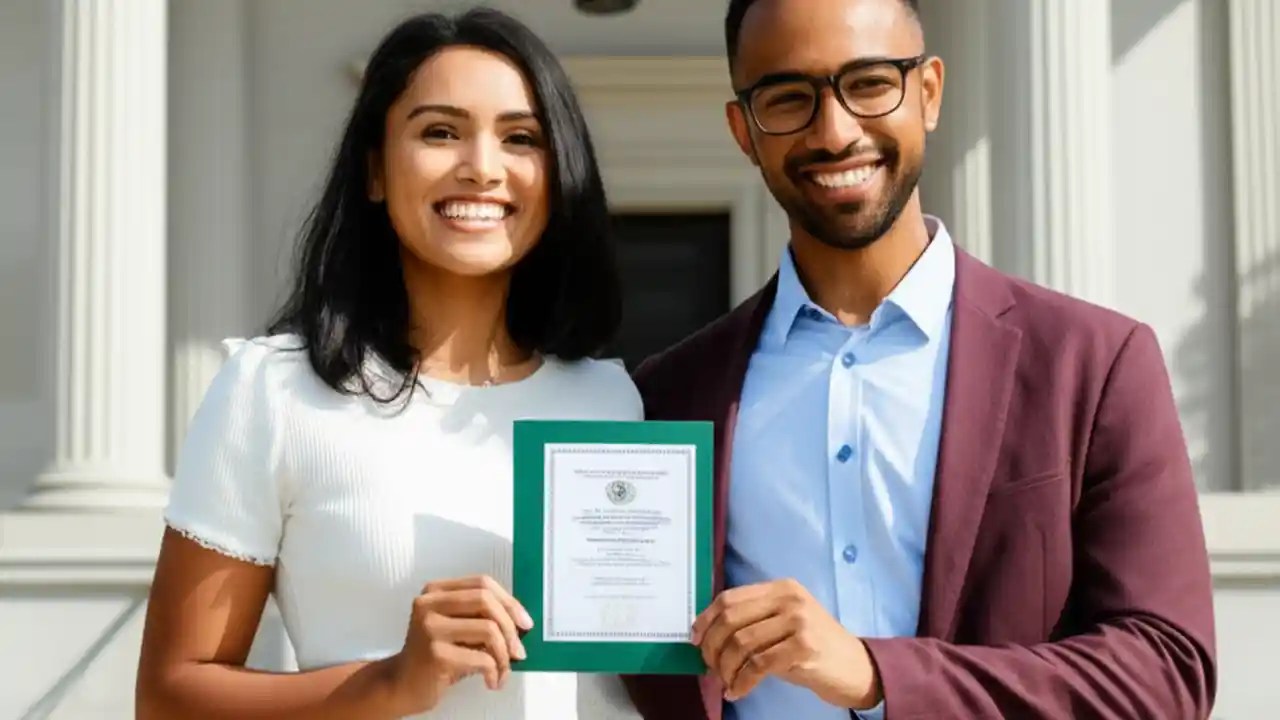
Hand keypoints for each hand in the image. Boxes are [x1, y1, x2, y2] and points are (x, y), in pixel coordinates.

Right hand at [386, 574, 533, 714]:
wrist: (401, 685)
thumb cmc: (436, 656)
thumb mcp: (456, 627)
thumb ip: (481, 616)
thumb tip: (521, 621)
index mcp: (436, 591)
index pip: (482, 583)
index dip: (509, 601)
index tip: (525, 623)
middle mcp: (429, 604)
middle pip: (485, 600)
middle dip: (510, 626)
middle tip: (519, 651)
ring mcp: (430, 627)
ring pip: (488, 629)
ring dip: (504, 654)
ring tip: (504, 669)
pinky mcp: (435, 654)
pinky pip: (482, 658)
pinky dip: (495, 671)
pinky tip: (492, 681)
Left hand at [691, 579, 879, 707]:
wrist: (857, 667)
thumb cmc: (815, 647)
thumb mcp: (785, 623)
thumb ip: (754, 619)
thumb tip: (706, 633)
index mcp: (781, 587)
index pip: (729, 597)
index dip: (706, 619)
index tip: (695, 639)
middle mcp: (789, 599)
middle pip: (731, 619)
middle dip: (711, 646)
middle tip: (709, 666)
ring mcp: (798, 622)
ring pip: (741, 643)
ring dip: (725, 668)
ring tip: (726, 682)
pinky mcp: (804, 648)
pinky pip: (757, 665)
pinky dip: (741, 682)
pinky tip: (737, 691)